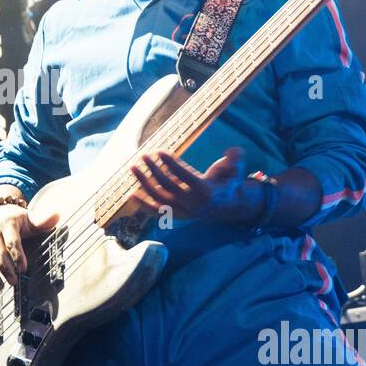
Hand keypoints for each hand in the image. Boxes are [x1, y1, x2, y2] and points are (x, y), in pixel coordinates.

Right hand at [0, 201, 46, 289]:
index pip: (12, 241)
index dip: (17, 256)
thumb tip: (57, 215)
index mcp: (8, 224)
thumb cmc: (18, 219)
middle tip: (14, 281)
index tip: (23, 269)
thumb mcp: (30, 218)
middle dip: (5, 269)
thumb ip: (43, 220)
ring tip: (0, 287)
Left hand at [128, 147, 252, 222]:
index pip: (185, 176)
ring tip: (133, 168)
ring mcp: (183, 211)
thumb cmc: (229, 184)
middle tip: (143, 156)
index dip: (172, 164)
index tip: (159, 151)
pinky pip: (157, 212)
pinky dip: (144, 205)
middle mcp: (192, 203)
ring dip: (144, 183)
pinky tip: (131, 194)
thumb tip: (234, 150)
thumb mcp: (234, 171)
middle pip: (168, 186)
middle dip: (154, 170)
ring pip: (159, 198)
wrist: (229, 209)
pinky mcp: (177, 215)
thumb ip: (234, 160)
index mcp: (206, 191)